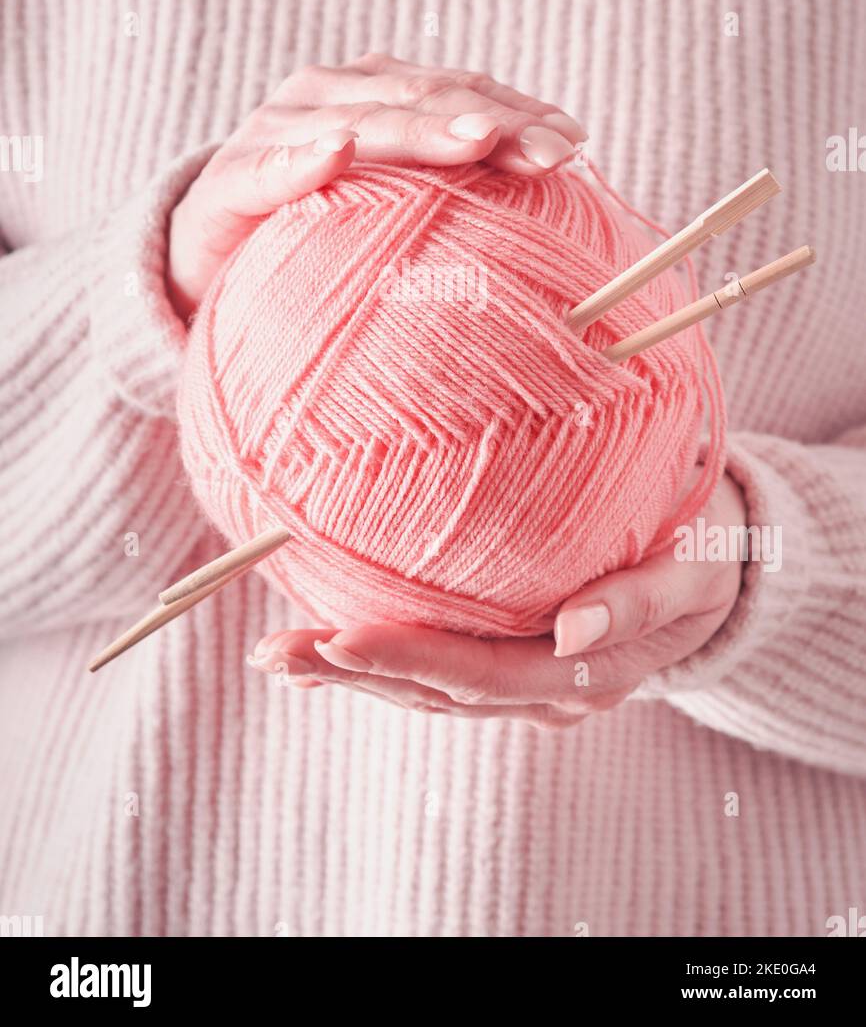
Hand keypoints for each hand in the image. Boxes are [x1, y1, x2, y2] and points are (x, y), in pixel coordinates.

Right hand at [167, 52, 585, 317]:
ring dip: (420, 131)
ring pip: (361, 124)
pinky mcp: (231, 180)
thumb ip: (449, 182)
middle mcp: (326, 95)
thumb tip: (555, 183)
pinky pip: (271, 169)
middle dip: (492, 122)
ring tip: (476, 141)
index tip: (576, 141)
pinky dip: (303, 160)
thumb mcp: (388, 200)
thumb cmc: (313, 229)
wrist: (205, 260)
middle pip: (421, 100)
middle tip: (551, 153)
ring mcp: (277, 131)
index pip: (456, 90)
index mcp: (372, 92)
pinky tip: (335, 154)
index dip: (517, 110)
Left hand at [247, 470, 745, 728]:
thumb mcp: (692, 566)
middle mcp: (549, 696)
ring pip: (430, 692)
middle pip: (439, 693)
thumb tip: (574, 631)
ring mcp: (529, 689)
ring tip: (279, 654)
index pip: (484, 673)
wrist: (718, 571)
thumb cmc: (703, 551)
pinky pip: (440, 676)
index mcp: (590, 676)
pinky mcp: (515, 667)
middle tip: (276, 652)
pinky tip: (328, 649)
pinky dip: (381, 664)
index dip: (409, 658)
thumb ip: (639, 597)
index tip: (339, 635)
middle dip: (353, 673)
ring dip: (352, 674)